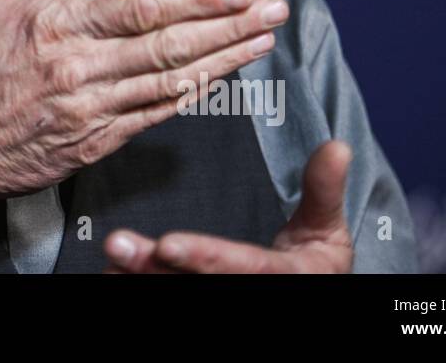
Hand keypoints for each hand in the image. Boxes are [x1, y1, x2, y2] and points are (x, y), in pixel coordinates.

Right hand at [0, 0, 289, 228]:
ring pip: (172, 83)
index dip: (199, 0)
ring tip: (263, 44)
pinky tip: (215, 82)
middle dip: (231, 28)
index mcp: (57, 27)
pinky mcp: (90, 144)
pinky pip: (151, 118)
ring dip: (224, 63)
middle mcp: (81, 70)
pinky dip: (188, 98)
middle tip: (277, 11)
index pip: (144, 10)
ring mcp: (89, 112)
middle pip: (172, 46)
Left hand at [102, 140, 354, 272]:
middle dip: (152, 267)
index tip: (168, 244)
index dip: (205, 257)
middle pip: (194, 284)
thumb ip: (323, 192)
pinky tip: (110, 270)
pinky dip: (136, 283)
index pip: (240, 267)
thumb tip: (336, 145)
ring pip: (171, 292)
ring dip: (137, 275)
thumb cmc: (312, 265)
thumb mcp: (326, 232)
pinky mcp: (195, 296)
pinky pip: (161, 294)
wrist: (310, 296)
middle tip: (117, 244)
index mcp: (279, 277)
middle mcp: (244, 293)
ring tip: (109, 253)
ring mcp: (218, 299)